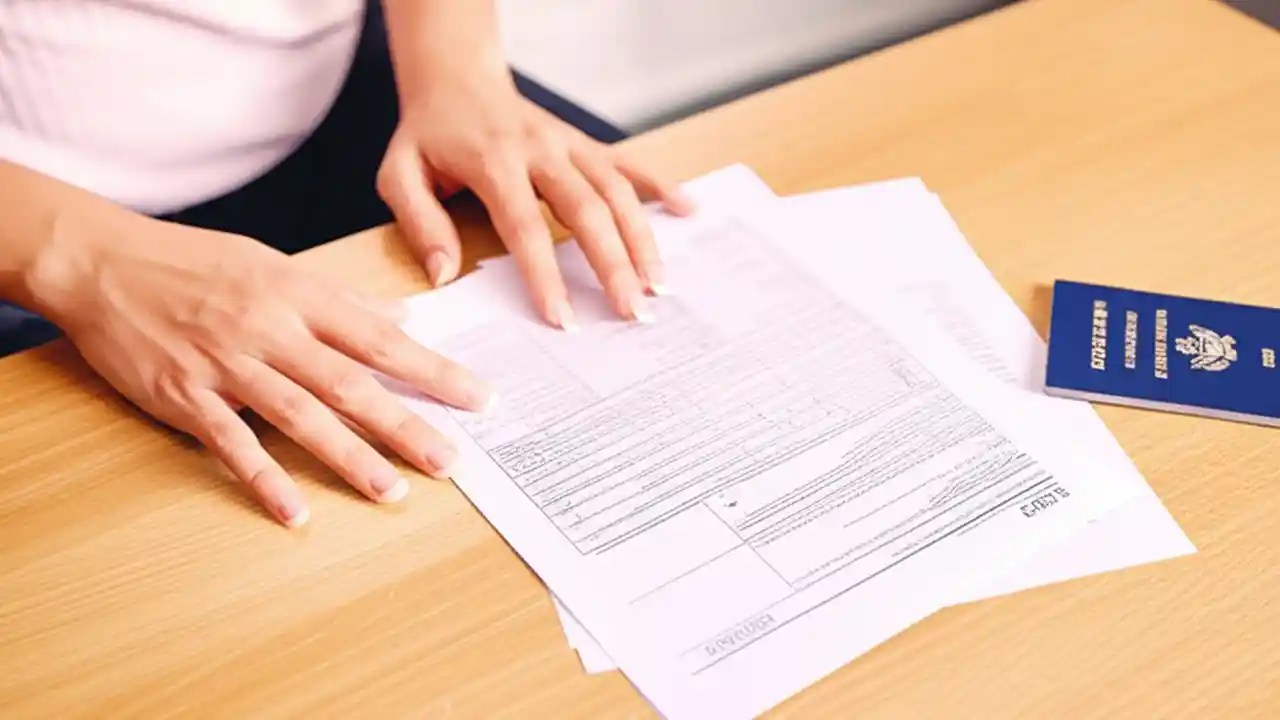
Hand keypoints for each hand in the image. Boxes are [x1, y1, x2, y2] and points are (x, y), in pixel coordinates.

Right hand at [35, 215, 492, 526]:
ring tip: (393, 490)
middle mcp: (270, 330)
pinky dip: (263, 478)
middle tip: (451, 461)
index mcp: (298, 295)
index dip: (432, 369)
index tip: (476, 397)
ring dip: (350, 456)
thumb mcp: (275, 263)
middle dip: (404, 425)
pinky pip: (231, 443)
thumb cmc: (194, 260)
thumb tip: (403, 315)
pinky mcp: (185, 396)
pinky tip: (296, 510)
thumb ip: (340, 296)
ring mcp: (227, 365)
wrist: (101, 261)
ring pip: (299, 416)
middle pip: (350, 383)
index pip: (381, 337)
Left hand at [377, 67, 692, 328]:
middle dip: (613, 264)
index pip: (525, 226)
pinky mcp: (585, 143)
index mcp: (493, 162)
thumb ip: (419, 222)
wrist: (456, 77)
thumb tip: (445, 275)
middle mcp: (541, 150)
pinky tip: (687, 211)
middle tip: (632, 311)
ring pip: (617, 191)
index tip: (564, 319)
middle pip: (587, 210)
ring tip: (658, 285)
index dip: (545, 275)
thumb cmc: (429, 134)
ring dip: (642, 239)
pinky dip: (660, 185)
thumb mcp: (400, 173)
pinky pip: (629, 164)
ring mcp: (569, 144)